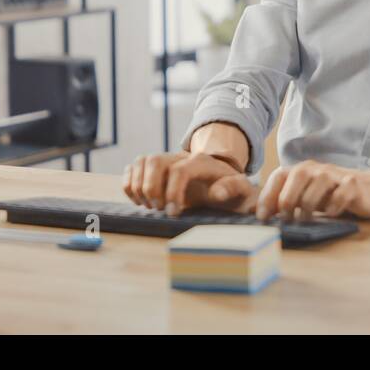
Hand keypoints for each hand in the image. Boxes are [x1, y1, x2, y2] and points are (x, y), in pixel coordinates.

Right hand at [122, 151, 256, 215]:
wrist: (223, 181)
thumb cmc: (231, 189)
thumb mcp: (240, 189)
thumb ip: (234, 188)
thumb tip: (217, 193)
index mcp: (201, 161)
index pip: (179, 170)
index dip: (172, 192)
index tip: (173, 212)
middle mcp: (180, 157)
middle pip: (155, 160)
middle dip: (151, 187)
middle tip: (158, 209)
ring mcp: (165, 160)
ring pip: (141, 162)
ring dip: (138, 186)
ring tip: (149, 206)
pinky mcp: (154, 168)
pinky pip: (132, 168)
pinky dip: (130, 184)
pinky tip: (139, 201)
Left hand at [255, 160, 369, 219]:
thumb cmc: (337, 195)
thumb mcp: (311, 196)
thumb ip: (290, 201)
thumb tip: (263, 217)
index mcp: (303, 170)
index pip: (278, 176)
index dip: (267, 196)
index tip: (263, 217)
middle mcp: (317, 169)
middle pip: (295, 178)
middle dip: (286, 202)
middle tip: (285, 220)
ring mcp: (336, 175)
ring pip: (315, 188)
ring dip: (307, 208)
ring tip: (307, 220)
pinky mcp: (353, 184)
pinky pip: (338, 196)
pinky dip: (333, 208)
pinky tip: (332, 214)